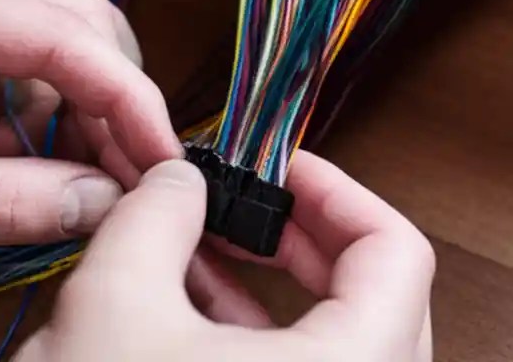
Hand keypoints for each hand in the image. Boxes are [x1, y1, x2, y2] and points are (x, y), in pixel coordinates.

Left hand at [0, 0, 178, 264]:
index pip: (63, 35)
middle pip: (73, 20)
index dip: (128, 101)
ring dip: (77, 104)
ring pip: (54, 33)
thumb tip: (102, 203)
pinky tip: (10, 156)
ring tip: (59, 175)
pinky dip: (38, 105)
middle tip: (123, 176)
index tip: (164, 161)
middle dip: (110, 99)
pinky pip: (17, 52)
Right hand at [17, 151, 434, 361]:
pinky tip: (188, 304)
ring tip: (206, 241)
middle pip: (377, 298)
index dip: (338, 192)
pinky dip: (256, 341)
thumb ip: (157, 215)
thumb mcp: (115, 304)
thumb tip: (180, 179)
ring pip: (335, 347)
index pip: (397, 252)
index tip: (279, 168)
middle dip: (304, 238)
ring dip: (275, 289)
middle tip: (252, 200)